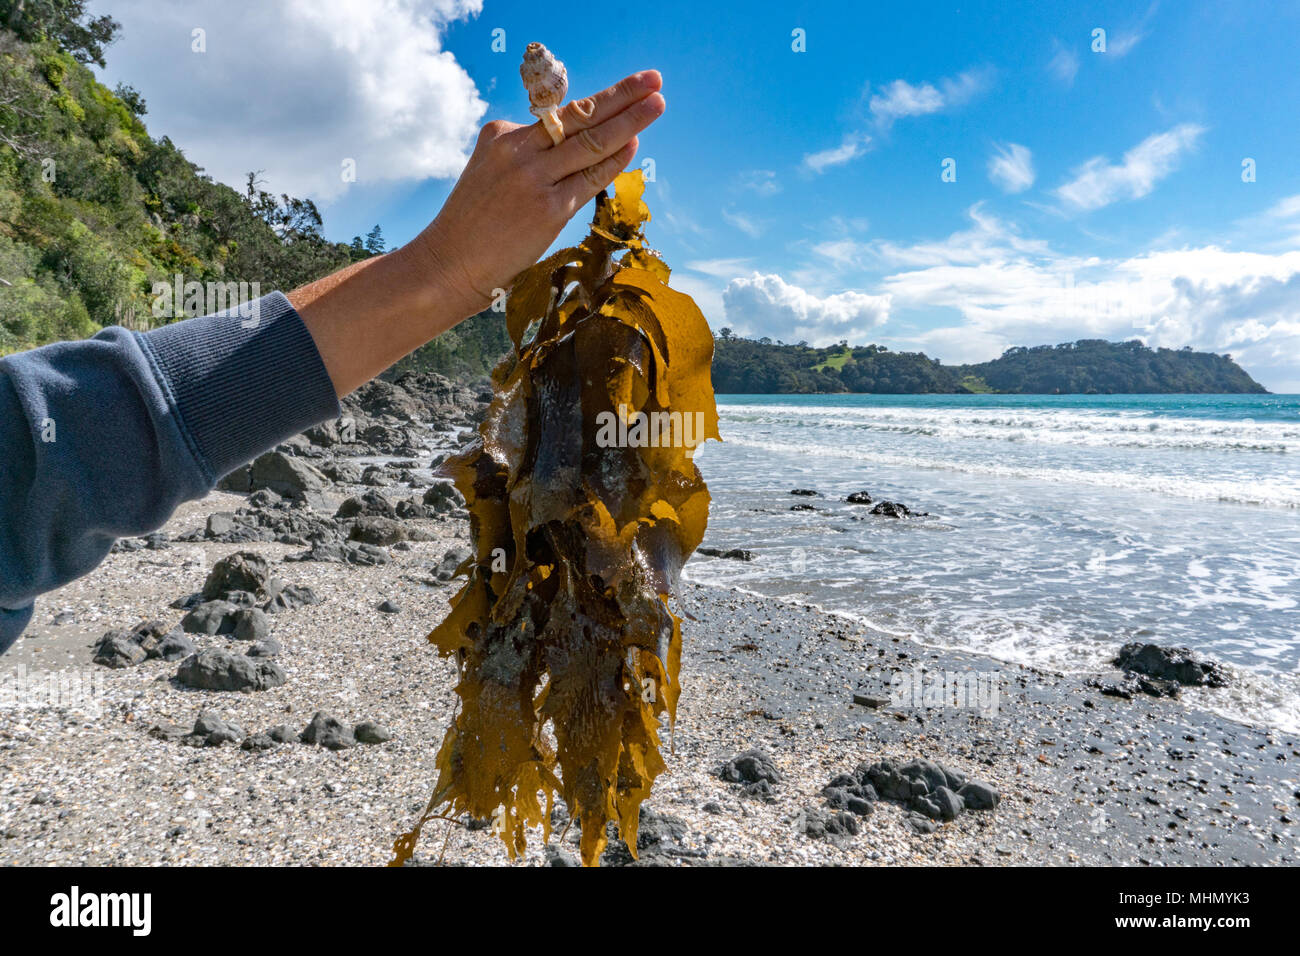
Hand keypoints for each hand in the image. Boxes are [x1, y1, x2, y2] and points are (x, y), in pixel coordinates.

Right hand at [405, 70, 665, 314]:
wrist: (449, 264)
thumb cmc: (473, 223)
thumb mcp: (489, 171)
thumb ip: (524, 153)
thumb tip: (572, 144)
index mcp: (501, 134)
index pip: (558, 113)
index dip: (597, 99)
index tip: (625, 85)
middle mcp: (518, 149)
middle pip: (580, 115)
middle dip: (622, 95)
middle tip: (653, 79)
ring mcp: (534, 178)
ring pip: (591, 142)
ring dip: (630, 122)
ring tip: (657, 104)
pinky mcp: (549, 210)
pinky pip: (590, 179)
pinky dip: (615, 161)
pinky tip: (634, 145)